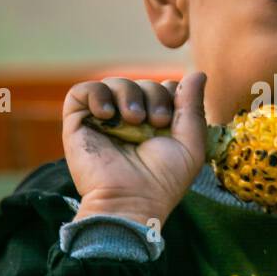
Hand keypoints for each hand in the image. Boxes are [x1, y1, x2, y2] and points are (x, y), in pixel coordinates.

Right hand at [61, 71, 207, 229]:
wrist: (130, 202)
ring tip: (134, 119)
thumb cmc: (163, 181)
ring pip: (114, 83)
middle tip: (157, 121)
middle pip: (142, 83)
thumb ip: (193, 107)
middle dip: (153, 94)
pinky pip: (81, 91)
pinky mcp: (78, 124)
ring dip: (128, 94)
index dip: (170, 94)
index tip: (172, 118)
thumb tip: (198, 73)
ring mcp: (103, 120)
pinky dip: (96, 94)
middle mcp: (129, 119)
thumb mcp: (190, 144)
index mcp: (155, 124)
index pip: (163, 88)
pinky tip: (108, 114)